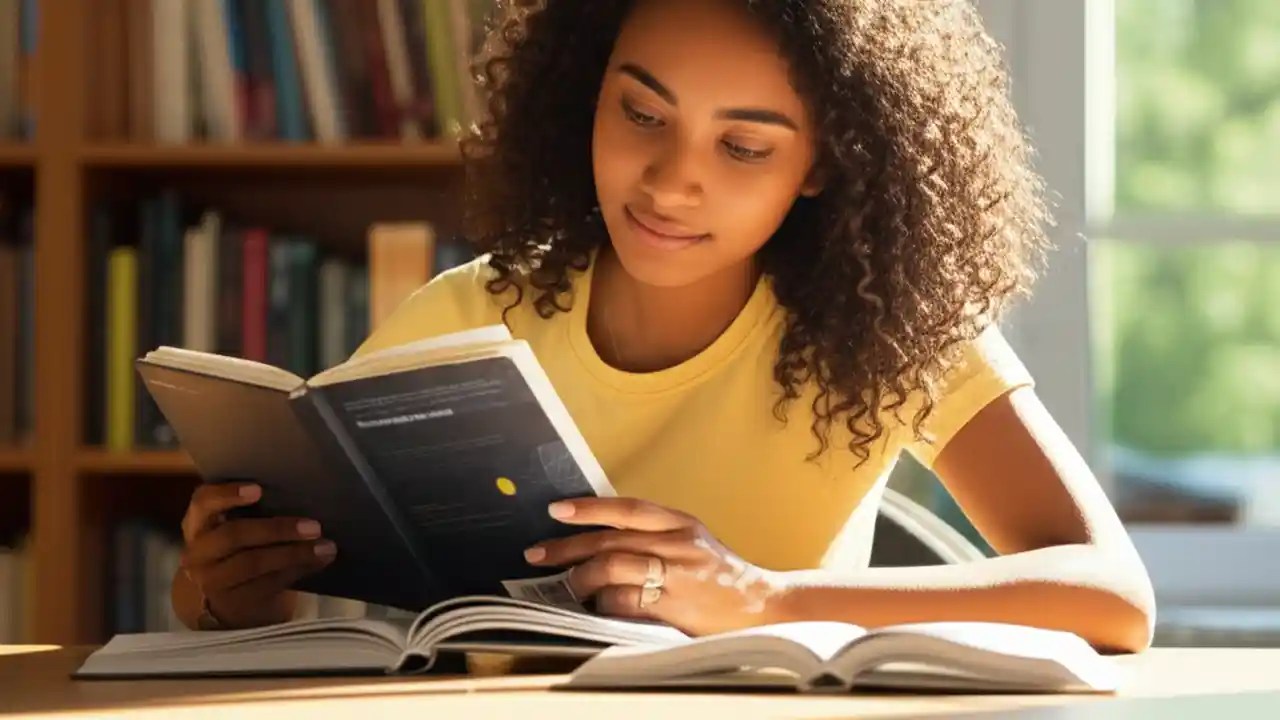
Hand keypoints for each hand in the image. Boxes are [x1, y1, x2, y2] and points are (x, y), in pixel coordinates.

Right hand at [178, 482, 336, 628]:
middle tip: (314, 526)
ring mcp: (212, 580)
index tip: (258, 489)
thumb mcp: (236, 529)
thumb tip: (304, 495)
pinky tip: (319, 561)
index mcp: (198, 523)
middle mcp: (198, 552)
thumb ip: (254, 512)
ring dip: (294, 553)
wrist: (227, 603)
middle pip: (233, 535)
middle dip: (277, 529)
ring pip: (253, 563)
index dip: (227, 494)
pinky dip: (298, 570)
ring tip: (325, 547)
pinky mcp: (233, 602)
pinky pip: (268, 583)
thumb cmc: (240, 551)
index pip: (203, 502)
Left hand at [522, 497, 788, 634]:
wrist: (763, 607)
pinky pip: (625, 602)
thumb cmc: (720, 577)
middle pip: (611, 539)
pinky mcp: (675, 606)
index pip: (627, 509)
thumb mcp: (693, 542)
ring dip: (581, 578)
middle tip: (537, 554)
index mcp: (681, 523)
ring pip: (613, 567)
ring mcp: (677, 575)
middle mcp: (678, 543)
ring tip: (566, 586)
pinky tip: (595, 608)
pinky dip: (603, 604)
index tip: (556, 509)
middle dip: (567, 546)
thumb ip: (655, 536)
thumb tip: (599, 540)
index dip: (589, 508)